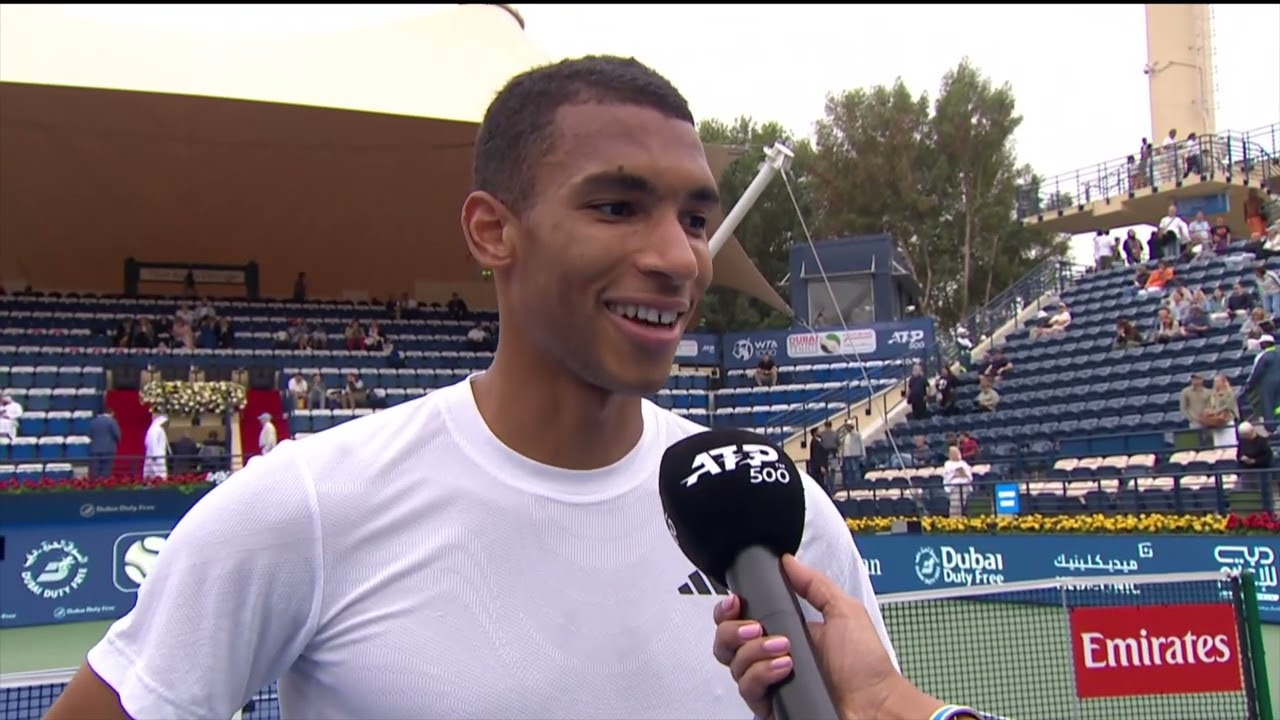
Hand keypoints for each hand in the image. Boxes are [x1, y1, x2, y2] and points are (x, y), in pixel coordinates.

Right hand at [712, 555, 932, 719]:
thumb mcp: (844, 611)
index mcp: (783, 631)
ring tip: (784, 648)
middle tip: (757, 626)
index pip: (739, 619)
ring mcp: (768, 681)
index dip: (729, 609)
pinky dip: (761, 674)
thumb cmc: (866, 664)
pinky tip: (784, 667)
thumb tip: (787, 561)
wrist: (876, 704)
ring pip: (733, 664)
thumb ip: (814, 584)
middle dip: (732, 629)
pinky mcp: (769, 705)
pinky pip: (746, 689)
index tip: (736, 600)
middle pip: (725, 641)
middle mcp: (769, 656)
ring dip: (753, 651)